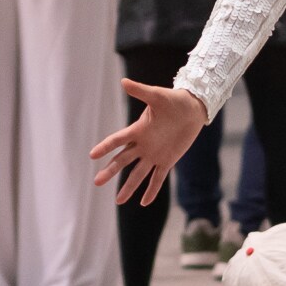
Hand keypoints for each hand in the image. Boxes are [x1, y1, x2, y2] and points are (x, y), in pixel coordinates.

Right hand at [89, 77, 212, 204]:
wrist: (192, 109)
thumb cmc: (174, 100)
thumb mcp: (157, 95)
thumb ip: (141, 91)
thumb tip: (124, 82)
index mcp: (138, 130)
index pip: (117, 140)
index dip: (105, 147)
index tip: (92, 155)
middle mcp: (143, 144)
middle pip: (122, 160)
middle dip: (110, 171)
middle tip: (96, 182)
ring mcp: (154, 154)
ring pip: (137, 174)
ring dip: (128, 187)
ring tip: (118, 201)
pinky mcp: (167, 161)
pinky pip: (157, 179)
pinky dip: (151, 191)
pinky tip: (144, 203)